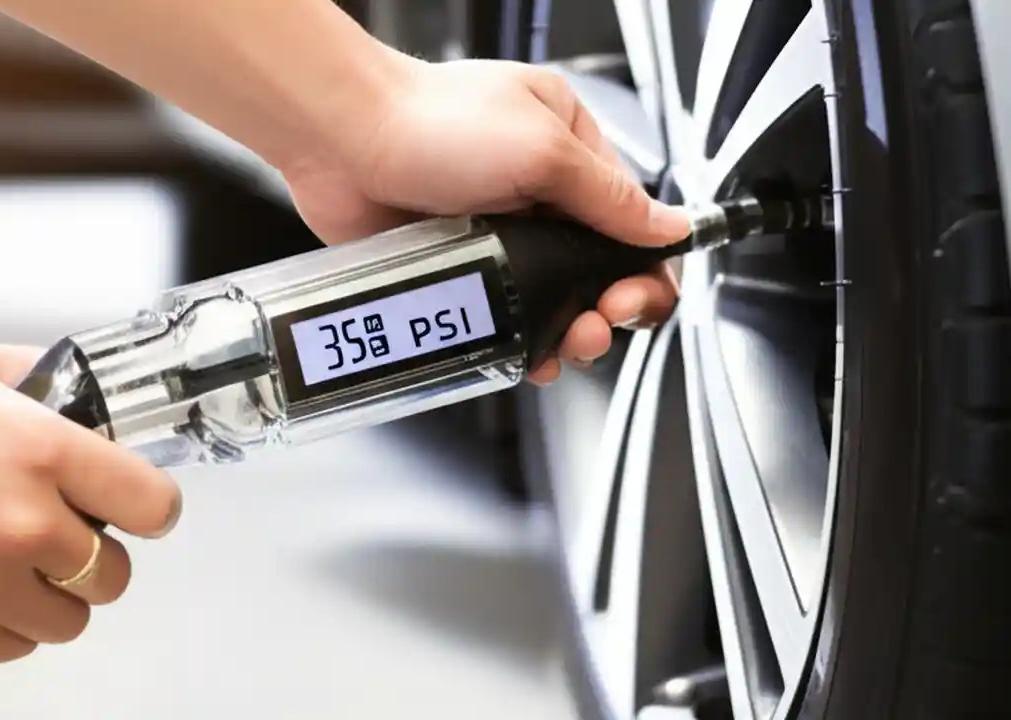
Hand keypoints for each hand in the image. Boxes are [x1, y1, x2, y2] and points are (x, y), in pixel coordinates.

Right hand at [0, 340, 181, 662]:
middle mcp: (26, 522)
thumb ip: (33, 376)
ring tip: (14, 564)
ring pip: (71, 618)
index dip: (150, 508)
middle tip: (59, 535)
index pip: (153, 503)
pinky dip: (4, 625)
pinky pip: (14, 648)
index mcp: (43, 451)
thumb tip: (78, 389)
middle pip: (116, 572)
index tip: (139, 509)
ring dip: (52, 596)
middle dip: (94, 555)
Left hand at [281, 55, 689, 383]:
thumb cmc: (431, 121)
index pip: (631, 222)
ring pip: (555, 303)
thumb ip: (608, 196)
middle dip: (610, 309)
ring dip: (570, 334)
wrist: (341, 140)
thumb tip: (669, 228)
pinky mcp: (462, 271)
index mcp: (571, 151)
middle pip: (599, 272)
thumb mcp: (541, 148)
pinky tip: (529, 356)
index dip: (644, 269)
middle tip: (596, 325)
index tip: (633, 299)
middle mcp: (540, 196)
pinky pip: (505, 318)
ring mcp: (501, 236)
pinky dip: (523, 343)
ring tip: (565, 345)